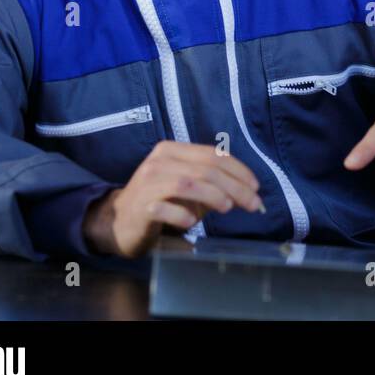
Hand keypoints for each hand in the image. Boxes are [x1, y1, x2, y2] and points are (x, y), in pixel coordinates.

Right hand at [82, 141, 263, 257]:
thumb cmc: (161, 203)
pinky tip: (191, 223)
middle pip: (206, 169)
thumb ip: (214, 185)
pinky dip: (182, 215)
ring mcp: (147, 182)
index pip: (213, 155)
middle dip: (235, 187)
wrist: (118, 222)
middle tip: (253, 204)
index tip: (256, 187)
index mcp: (173, 150)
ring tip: (228, 208)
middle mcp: (159, 161)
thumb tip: (249, 193)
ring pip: (189, 184)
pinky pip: (165, 208)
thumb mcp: (190, 188)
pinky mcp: (140, 206)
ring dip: (214, 196)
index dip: (239, 170)